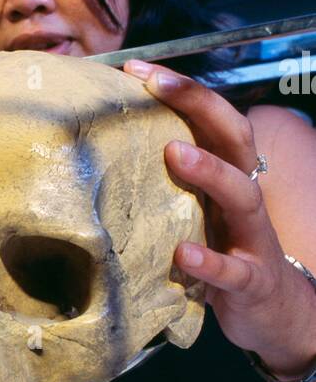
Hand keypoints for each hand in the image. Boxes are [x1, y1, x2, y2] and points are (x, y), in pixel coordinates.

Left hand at [123, 59, 315, 372]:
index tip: (136, 68)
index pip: (212, 119)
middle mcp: (245, 196)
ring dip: (209, 171)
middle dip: (199, 104)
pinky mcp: (252, 281)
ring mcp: (252, 238)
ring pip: (242, 195)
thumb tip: (106, 151)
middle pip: (234, 138)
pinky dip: (210, 261)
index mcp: (230, 175)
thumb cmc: (224, 251)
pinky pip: (234, 270)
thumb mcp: (198, 210)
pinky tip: (183, 254)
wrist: (275, 313)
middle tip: (158, 83)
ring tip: (173, 153)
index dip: (182, 90)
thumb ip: (168, 182)